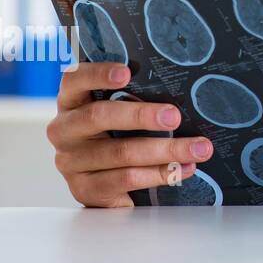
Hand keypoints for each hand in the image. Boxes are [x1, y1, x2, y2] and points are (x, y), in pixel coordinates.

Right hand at [47, 61, 213, 207]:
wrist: (108, 185)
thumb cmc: (119, 135)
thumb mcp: (121, 112)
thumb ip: (136, 97)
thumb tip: (182, 87)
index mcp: (72, 102)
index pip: (74, 80)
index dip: (97, 74)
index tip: (127, 73)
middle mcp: (65, 130)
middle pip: (99, 116)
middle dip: (141, 115)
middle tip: (174, 116)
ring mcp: (71, 162)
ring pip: (121, 152)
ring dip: (165, 150)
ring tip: (197, 148)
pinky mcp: (85, 189)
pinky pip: (126, 179)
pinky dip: (160, 173)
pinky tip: (183, 168)